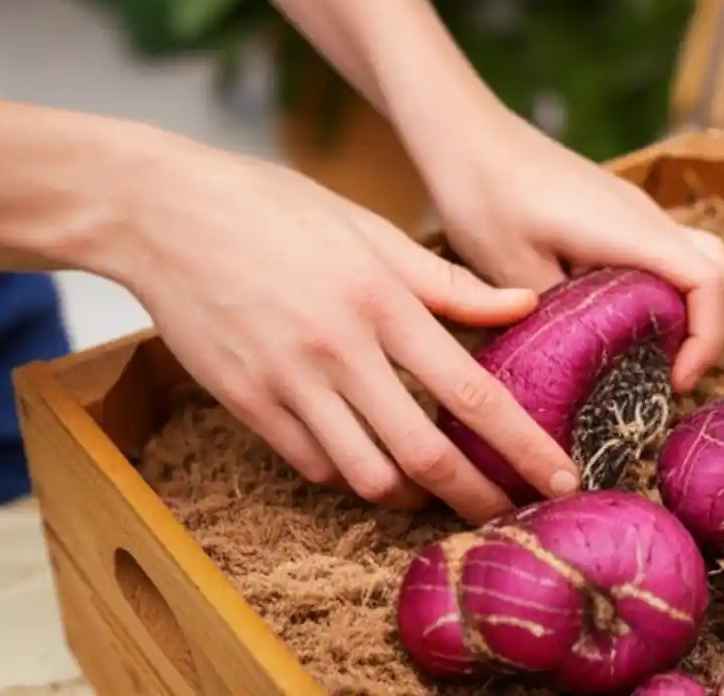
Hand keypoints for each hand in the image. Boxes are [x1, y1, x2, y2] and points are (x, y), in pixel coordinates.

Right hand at [114, 138, 579, 522]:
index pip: (472, 392)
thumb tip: (523, 307)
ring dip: (410, 494)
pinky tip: (365, 458)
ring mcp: (288, 382)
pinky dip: (349, 473)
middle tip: (506, 513)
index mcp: (381, 298)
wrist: (163, 215)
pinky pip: (313, 465)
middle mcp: (340, 349)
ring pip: (367, 475)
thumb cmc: (273, 210)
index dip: (523, 446)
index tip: (560, 478)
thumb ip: (447, 282)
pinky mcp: (247, 404)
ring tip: (434, 488)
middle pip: (425, 454)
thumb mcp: (368, 228)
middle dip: (476, 496)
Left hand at [419, 108, 723, 393]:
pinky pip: (667, 256)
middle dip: (709, 331)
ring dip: (691, 311)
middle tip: (666, 373)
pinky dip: (666, 292)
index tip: (674, 380)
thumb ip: (559, 317)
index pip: (710, 281)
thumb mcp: (512, 269)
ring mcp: (637, 215)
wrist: (468, 134)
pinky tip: (620, 320)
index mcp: (631, 231)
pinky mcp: (619, 215)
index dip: (708, 338)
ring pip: (700, 262)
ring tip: (649, 352)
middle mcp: (647, 219)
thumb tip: (583, 363)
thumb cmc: (484, 195)